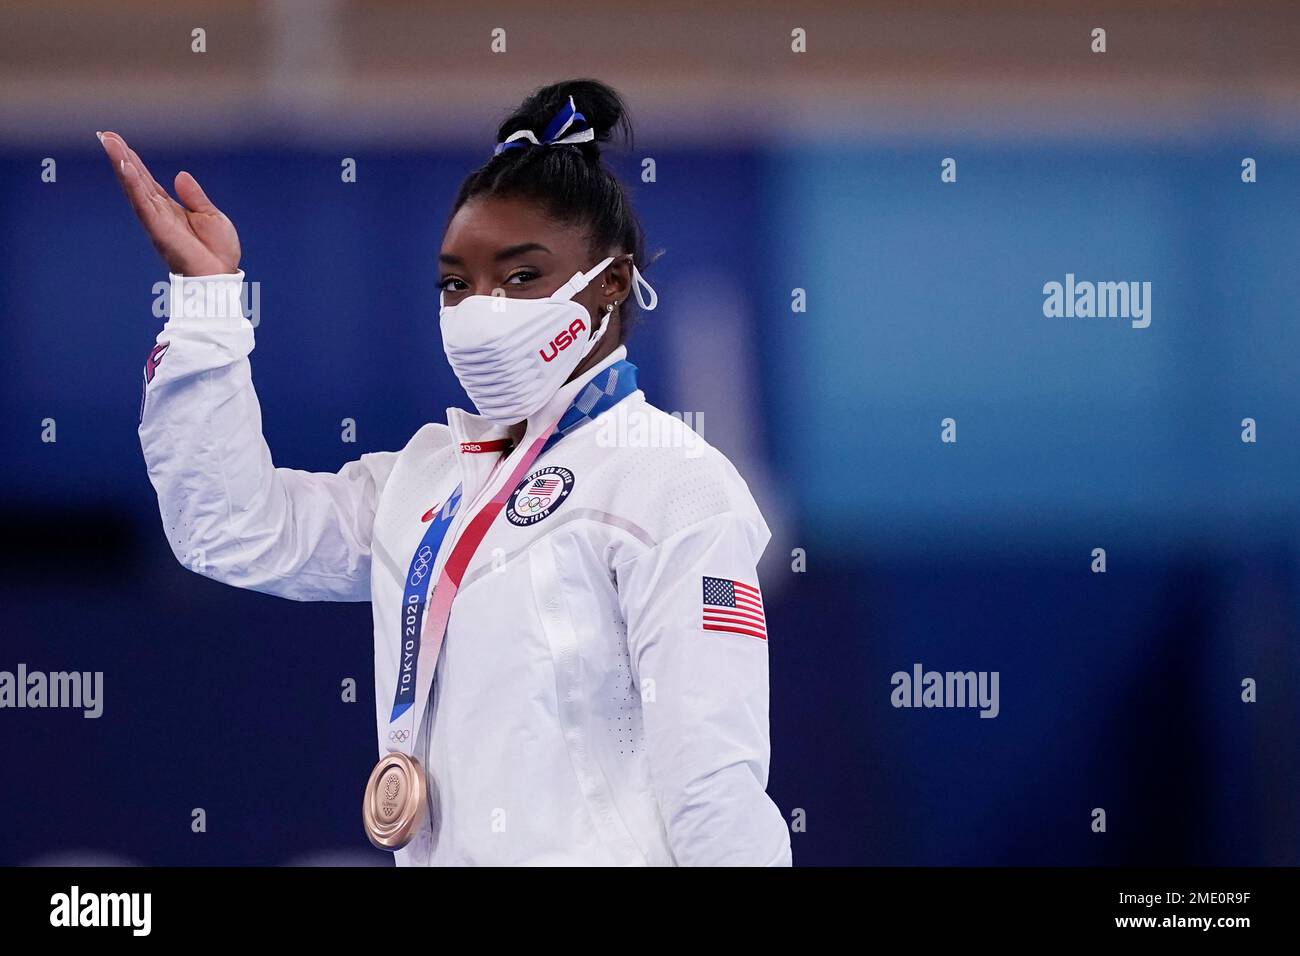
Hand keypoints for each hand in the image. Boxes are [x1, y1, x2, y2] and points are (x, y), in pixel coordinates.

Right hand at [98, 131, 240, 276]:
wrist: (221, 276)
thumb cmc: (217, 252)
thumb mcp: (210, 216)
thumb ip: (194, 196)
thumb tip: (180, 176)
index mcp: (169, 209)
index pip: (147, 181)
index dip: (133, 161)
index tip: (117, 141)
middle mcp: (158, 213)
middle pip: (135, 180)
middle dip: (120, 157)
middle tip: (104, 135)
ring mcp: (155, 220)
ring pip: (134, 188)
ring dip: (121, 164)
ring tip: (108, 142)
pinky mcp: (158, 228)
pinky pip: (142, 203)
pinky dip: (133, 184)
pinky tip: (124, 166)